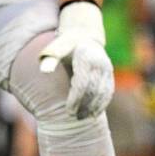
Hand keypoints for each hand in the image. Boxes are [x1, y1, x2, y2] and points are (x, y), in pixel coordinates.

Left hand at [39, 1, 114, 118]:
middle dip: (85, 105)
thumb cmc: (65, 46)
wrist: (83, 37)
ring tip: (83, 118)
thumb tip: (44, 71)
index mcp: (86, 57)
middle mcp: (100, 63)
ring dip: (94, 107)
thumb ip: (50, 59)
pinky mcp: (110, 75)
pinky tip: (94, 113)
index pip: (82, 83)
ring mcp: (107, 69)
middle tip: (74, 117)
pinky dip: (102, 103)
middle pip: (94, 89)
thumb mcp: (55, 49)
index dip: (76, 99)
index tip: (68, 111)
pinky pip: (108, 91)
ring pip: (103, 92)